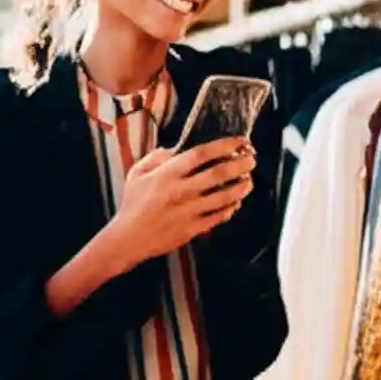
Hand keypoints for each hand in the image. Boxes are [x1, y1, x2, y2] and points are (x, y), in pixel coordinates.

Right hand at [105, 136, 255, 266]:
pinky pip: (220, 216)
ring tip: (248, 180)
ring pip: (225, 196)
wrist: (130, 238)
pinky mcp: (194, 227)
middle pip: (219, 173)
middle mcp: (182, 191)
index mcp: (168, 174)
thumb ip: (156, 157)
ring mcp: (190, 211)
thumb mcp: (137, 173)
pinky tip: (236, 201)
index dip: (224, 145)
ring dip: (241, 186)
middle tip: (250, 159)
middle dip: (240, 164)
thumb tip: (176, 148)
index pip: (202, 154)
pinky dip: (231, 207)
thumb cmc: (133, 204)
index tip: (238, 141)